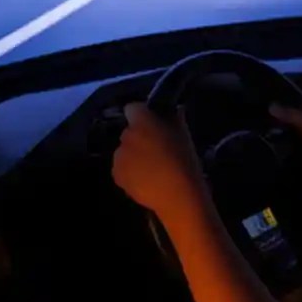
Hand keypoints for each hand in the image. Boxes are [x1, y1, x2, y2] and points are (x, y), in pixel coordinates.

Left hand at [112, 103, 204, 217]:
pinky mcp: (117, 175)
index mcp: (141, 122)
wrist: (178, 194)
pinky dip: (130, 171)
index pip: (133, 108)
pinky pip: (122, 167)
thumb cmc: (184, 160)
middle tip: (156, 148)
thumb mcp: (184, 134)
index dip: (142, 114)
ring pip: (125, 151)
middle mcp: (126, 136)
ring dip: (134, 154)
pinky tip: (145, 179)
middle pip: (129, 131)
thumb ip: (174, 118)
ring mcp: (119, 157)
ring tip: (151, 167)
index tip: (153, 123)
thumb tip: (173, 110)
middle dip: (140, 136)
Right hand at [269, 95, 301, 155]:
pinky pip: (300, 140)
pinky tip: (279, 145)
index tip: (269, 103)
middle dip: (285, 115)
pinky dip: (292, 142)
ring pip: (299, 127)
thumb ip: (288, 113)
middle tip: (265, 118)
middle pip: (299, 112)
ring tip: (267, 131)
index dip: (287, 98)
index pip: (301, 97)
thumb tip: (270, 105)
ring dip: (287, 130)